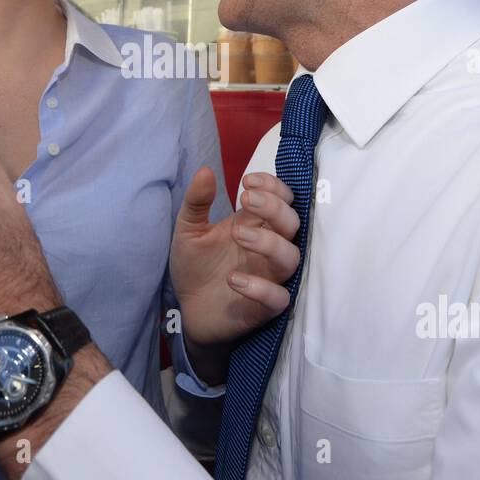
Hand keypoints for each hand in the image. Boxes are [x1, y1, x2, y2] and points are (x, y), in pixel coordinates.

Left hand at [170, 169, 299, 349]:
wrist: (187, 309)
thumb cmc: (196, 266)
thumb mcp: (188, 230)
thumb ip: (197, 202)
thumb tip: (205, 170)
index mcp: (256, 224)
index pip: (282, 199)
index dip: (273, 186)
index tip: (247, 182)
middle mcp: (269, 248)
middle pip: (292, 222)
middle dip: (274, 207)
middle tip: (246, 200)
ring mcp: (270, 277)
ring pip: (291, 257)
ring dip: (268, 242)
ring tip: (237, 235)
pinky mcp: (264, 308)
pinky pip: (279, 298)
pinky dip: (261, 288)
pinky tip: (233, 279)